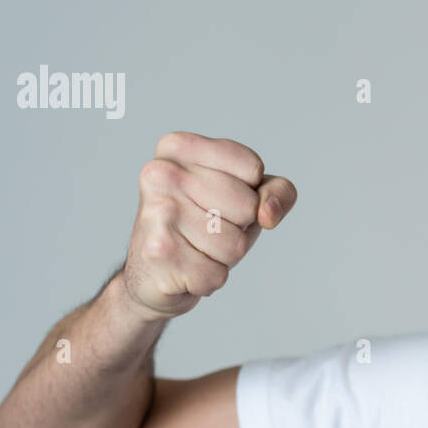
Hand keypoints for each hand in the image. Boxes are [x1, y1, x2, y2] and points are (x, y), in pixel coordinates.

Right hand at [119, 131, 296, 321]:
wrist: (150, 273)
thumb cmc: (201, 226)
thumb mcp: (246, 197)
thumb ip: (277, 192)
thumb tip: (267, 213)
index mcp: (179, 147)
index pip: (253, 168)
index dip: (249, 193)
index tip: (217, 199)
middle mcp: (162, 173)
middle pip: (248, 207)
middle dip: (238, 228)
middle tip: (204, 229)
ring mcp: (158, 212)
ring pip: (235, 245)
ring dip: (224, 257)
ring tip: (194, 248)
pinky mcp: (158, 252)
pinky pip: (216, 275)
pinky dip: (209, 280)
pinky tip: (184, 268)